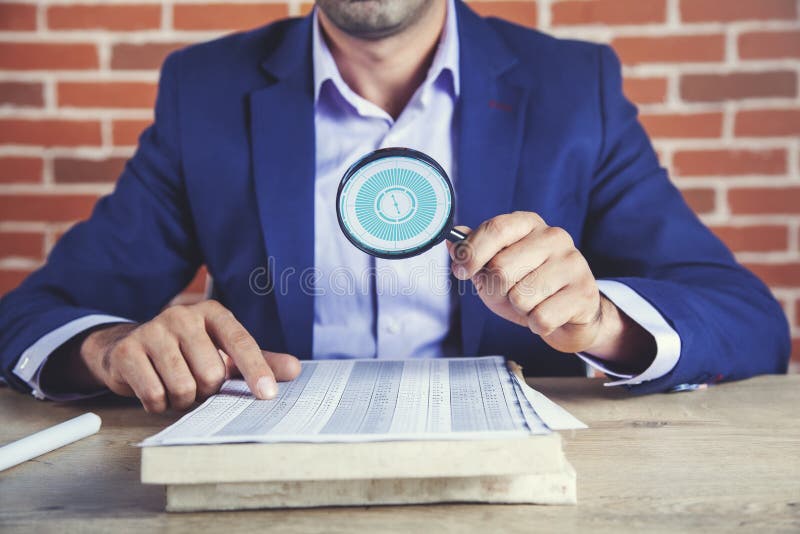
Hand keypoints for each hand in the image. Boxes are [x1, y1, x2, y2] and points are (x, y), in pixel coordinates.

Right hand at [72, 300, 300, 412]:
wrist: (129, 347)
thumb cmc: (187, 352)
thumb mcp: (225, 353)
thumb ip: (259, 360)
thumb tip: (295, 370)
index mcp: (213, 313)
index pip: (241, 342)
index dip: (256, 370)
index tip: (268, 394)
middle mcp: (182, 316)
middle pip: (210, 374)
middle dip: (206, 391)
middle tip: (196, 384)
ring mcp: (152, 331)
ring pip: (183, 387)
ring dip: (182, 399)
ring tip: (175, 386)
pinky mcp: (128, 351)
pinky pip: (154, 395)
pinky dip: (158, 404)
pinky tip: (154, 388)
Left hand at [447, 212, 653, 365]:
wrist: (569, 315)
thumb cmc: (527, 287)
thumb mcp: (494, 268)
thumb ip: (472, 253)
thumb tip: (451, 240)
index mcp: (529, 224)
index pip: (495, 229)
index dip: (471, 253)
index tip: (460, 271)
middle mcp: (554, 237)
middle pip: (501, 267)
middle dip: (496, 290)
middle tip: (509, 294)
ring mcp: (573, 263)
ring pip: (521, 296)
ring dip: (519, 309)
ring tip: (532, 303)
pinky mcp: (585, 292)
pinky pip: (541, 317)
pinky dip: (537, 324)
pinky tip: (548, 315)